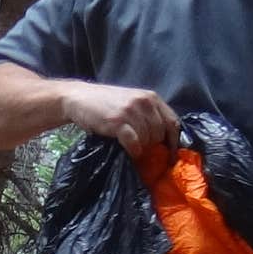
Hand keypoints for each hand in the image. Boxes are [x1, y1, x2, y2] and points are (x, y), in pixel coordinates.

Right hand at [60, 81, 181, 155]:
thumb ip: (149, 114)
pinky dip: (133, 150)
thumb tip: (164, 141)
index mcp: (151, 97)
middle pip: (160, 133)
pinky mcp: (118, 121)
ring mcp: (131, 111)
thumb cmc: (106, 103)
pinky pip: (134, 143)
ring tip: (131, 147)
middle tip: (142, 149)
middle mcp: (144, 102)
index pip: (173, 122)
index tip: (171, 156)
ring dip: (141, 148)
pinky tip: (128, 150)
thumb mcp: (132, 102)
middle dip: (153, 145)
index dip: (174, 141)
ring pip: (148, 139)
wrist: (78, 97)